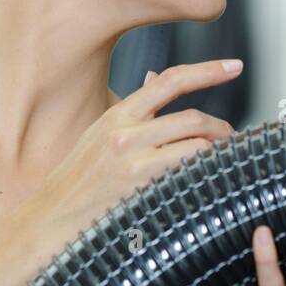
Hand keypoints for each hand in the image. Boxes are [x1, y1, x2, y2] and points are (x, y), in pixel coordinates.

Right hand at [39, 60, 241, 231]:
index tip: (235, 66)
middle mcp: (125, 133)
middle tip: (232, 139)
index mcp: (118, 115)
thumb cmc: (79, 179)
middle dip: (220, 128)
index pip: (170, 81)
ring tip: (224, 160)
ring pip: (196, 145)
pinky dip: (206, 172)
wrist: (50, 218)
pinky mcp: (140, 186)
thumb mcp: (101, 135)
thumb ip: (133, 111)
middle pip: (192, 118)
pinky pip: (188, 172)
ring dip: (218, 152)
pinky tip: (211, 179)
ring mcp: (133, 160)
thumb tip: (155, 76)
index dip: (207, 71)